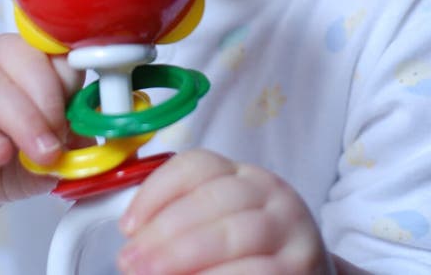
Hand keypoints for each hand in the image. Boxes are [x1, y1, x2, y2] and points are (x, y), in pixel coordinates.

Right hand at [0, 33, 81, 244]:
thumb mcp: (43, 150)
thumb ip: (70, 142)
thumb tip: (95, 141)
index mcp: (31, 56)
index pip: (60, 54)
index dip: (75, 86)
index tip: (87, 117)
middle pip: (30, 64)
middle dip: (53, 106)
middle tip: (60, 142)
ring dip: (25, 123)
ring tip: (41, 154)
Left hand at [117, 149, 331, 273]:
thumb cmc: (253, 257)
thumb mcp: (221, 228)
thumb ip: (183, 227)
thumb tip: (135, 242)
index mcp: (243, 176)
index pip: (197, 166)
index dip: (157, 191)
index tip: (128, 225)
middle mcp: (271, 193)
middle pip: (213, 198)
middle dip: (165, 232)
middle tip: (131, 260)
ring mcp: (292, 229)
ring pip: (235, 233)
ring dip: (186, 255)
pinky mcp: (302, 266)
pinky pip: (257, 271)